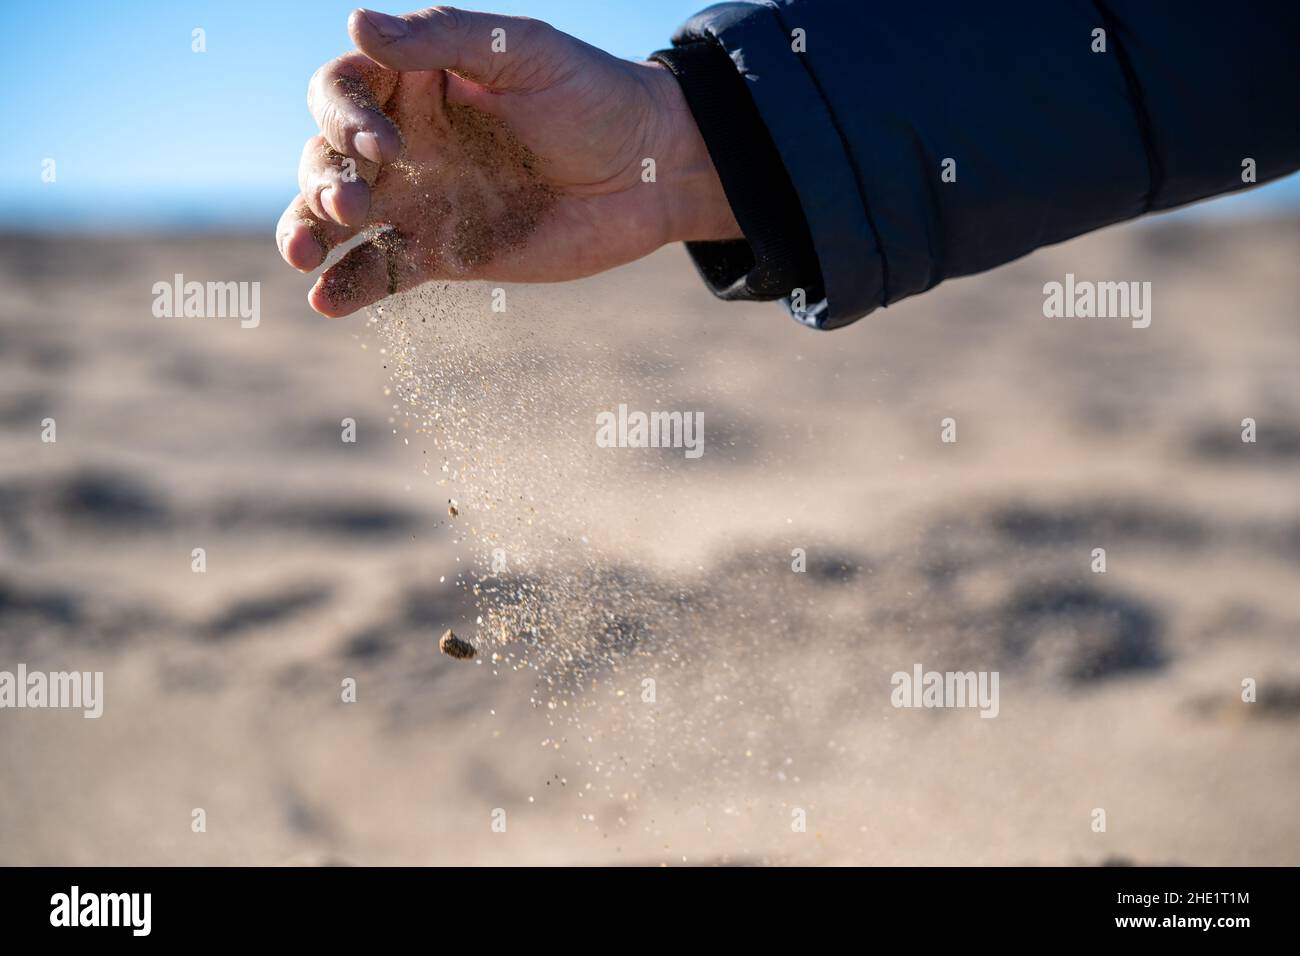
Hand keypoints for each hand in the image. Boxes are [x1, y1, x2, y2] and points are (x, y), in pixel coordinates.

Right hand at [275, 6, 741, 316]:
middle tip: (351, 207)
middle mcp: (405, 140)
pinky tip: (327, 301)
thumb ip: (443, 40)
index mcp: (415, 81)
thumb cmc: (592, 96)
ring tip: (305, 256)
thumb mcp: (523, 52)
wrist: (648, 173)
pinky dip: (350, 287)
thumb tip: (357, 23)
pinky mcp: (443, 254)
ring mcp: (420, 200)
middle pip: (326, 157)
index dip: (343, 117)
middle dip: (322, 182)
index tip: (384, 147)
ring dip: (309, 234)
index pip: (342, 90)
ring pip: (338, 219)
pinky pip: (383, 272)